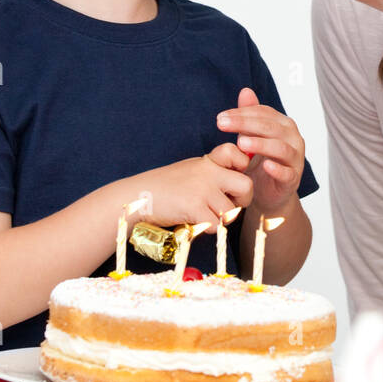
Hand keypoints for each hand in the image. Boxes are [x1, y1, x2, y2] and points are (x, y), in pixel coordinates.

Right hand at [136, 152, 252, 228]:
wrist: (135, 197)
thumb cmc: (164, 189)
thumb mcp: (189, 171)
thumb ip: (212, 173)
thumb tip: (240, 188)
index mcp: (206, 161)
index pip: (235, 152)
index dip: (241, 165)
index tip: (231, 176)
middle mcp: (207, 171)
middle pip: (246, 186)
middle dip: (242, 201)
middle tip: (226, 207)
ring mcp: (202, 188)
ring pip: (231, 212)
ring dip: (220, 220)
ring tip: (202, 216)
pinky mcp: (194, 206)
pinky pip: (216, 225)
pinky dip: (206, 229)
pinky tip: (192, 223)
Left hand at [216, 87, 304, 213]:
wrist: (268, 194)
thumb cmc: (260, 161)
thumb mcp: (251, 136)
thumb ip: (249, 115)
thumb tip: (245, 90)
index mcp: (283, 124)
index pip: (263, 113)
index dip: (241, 113)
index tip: (220, 117)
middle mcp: (293, 138)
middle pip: (270, 126)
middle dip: (245, 124)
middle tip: (222, 124)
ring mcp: (295, 159)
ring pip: (280, 148)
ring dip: (261, 144)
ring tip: (241, 143)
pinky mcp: (294, 179)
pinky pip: (288, 173)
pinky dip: (278, 169)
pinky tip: (265, 165)